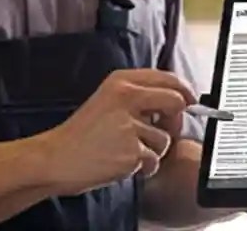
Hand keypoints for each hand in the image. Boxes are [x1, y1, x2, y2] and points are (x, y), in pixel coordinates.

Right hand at [36, 69, 194, 196]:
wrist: (56, 158)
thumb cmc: (81, 134)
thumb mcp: (107, 101)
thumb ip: (138, 97)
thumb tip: (177, 103)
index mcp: (120, 81)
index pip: (167, 78)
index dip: (183, 91)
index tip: (189, 101)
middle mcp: (127, 97)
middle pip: (176, 102)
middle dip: (175, 120)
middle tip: (162, 131)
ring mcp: (129, 124)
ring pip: (165, 138)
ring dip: (153, 150)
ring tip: (128, 152)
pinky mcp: (131, 150)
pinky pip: (154, 160)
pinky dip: (144, 167)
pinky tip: (124, 164)